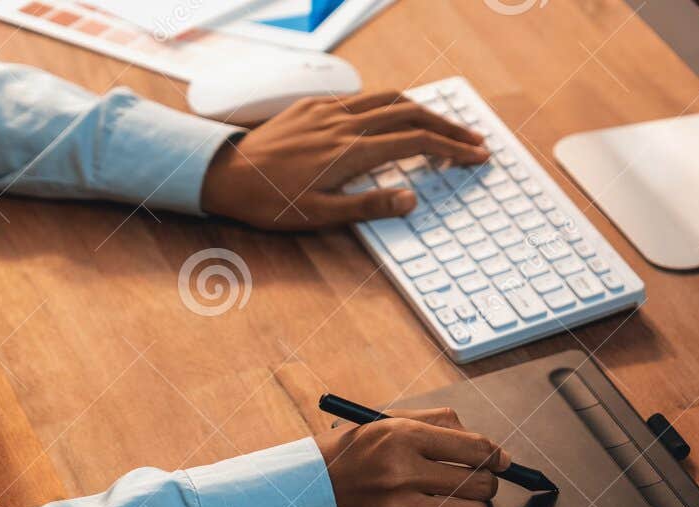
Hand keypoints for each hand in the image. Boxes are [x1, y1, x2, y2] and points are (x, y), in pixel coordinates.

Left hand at [200, 90, 489, 229]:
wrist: (223, 173)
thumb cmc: (269, 202)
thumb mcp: (320, 215)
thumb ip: (369, 205)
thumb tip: (412, 198)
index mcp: (350, 152)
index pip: (415, 143)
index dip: (451, 148)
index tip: (476, 156)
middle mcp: (342, 124)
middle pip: (410, 114)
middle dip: (447, 126)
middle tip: (474, 140)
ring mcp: (327, 111)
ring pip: (387, 98)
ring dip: (422, 110)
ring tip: (444, 125)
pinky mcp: (312, 106)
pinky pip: (360, 98)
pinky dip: (388, 105)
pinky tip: (394, 118)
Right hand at [314, 408, 509, 506]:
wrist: (303, 494)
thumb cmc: (350, 456)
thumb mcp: (385, 424)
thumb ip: (436, 424)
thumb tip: (487, 447)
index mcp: (402, 435)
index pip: (474, 448)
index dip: (496, 456)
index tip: (502, 462)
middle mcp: (402, 471)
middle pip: (479, 483)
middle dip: (487, 483)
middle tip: (479, 482)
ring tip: (460, 503)